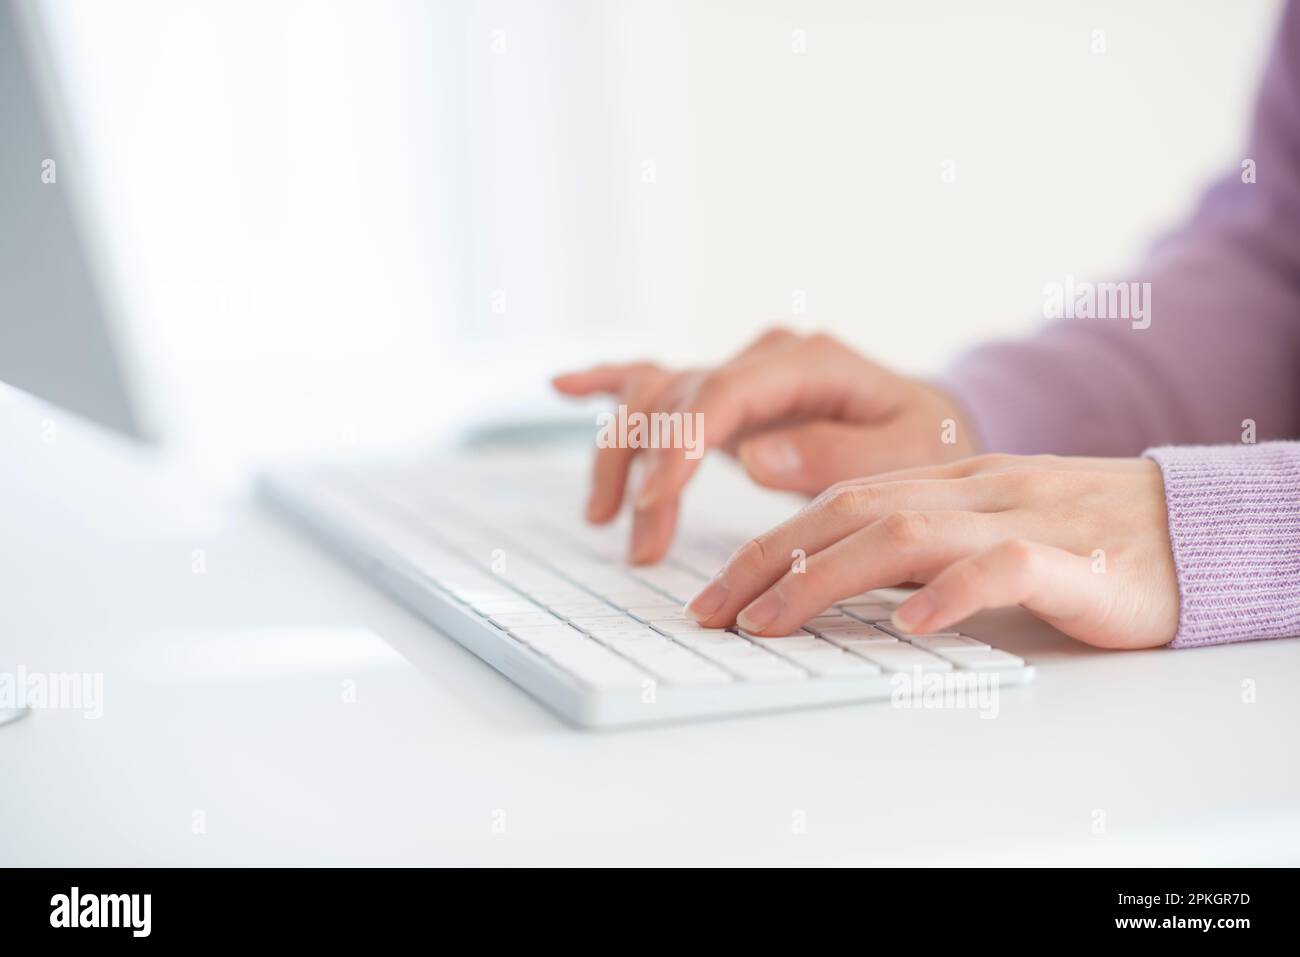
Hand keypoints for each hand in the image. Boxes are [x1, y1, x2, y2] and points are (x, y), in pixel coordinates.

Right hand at [552, 328, 976, 562]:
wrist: (929, 426)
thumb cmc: (923, 443)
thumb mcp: (904, 455)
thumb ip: (833, 455)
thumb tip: (754, 456)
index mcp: (807, 361)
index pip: (724, 395)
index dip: (681, 447)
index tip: (656, 503)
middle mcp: (763, 357)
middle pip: (678, 400)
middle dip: (650, 473)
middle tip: (642, 547)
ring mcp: (738, 370)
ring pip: (654, 396)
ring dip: (623, 455)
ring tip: (608, 520)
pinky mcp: (722, 393)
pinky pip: (655, 379)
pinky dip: (607, 383)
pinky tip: (561, 386)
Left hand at [685, 454, 1179, 649]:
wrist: (1194, 529)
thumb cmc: (1081, 540)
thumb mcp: (984, 529)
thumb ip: (917, 547)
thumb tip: (828, 586)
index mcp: (946, 482)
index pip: (836, 503)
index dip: (767, 546)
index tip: (714, 593)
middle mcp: (970, 491)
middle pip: (849, 512)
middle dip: (768, 561)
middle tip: (711, 612)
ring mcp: (1020, 518)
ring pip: (906, 534)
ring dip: (827, 580)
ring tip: (773, 623)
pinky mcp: (1073, 559)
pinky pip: (1004, 567)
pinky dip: (953, 593)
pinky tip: (913, 626)